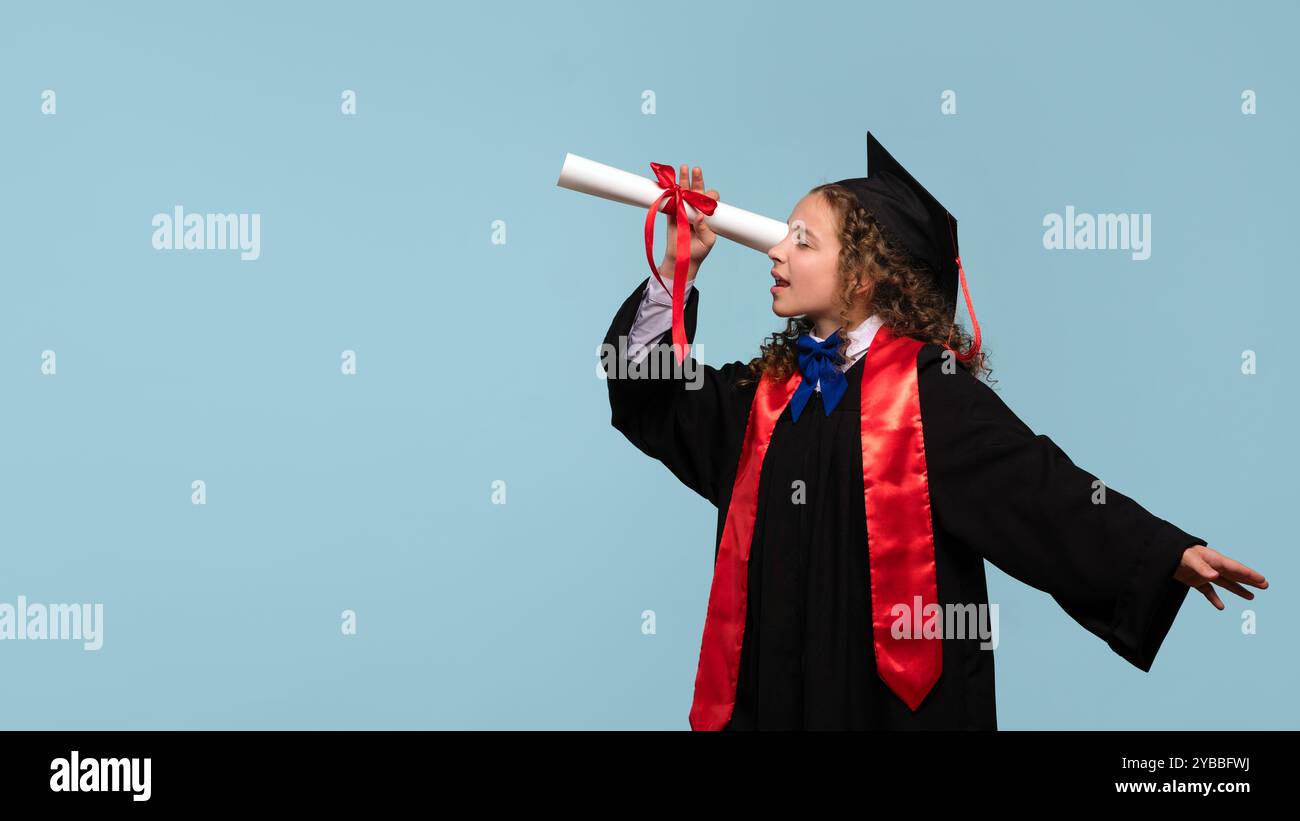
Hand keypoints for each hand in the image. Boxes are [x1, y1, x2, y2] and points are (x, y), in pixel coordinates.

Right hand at [657, 164, 719, 283]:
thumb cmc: (699, 251)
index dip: (710, 196)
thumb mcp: (707, 242)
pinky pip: (671, 200)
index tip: (706, 198)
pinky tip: (670, 182)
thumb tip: (701, 216)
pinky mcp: (672, 213)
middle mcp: (696, 208)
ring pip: (684, 191)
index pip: (712, 199)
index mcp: (708, 214)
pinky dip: (670, 191)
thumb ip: (705, 229)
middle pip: (697, 190)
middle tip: (696, 170)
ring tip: (683, 168)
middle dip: (697, 180)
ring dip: (683, 180)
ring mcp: (684, 209)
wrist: (682, 259)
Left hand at [1174, 544, 1267, 609]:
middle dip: (1249, 581)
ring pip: (1225, 583)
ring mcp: (1204, 574)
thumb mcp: (1190, 559)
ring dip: (1238, 589)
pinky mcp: (1194, 581)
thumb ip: (1202, 568)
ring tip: (1251, 597)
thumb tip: (1215, 576)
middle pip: (1235, 575)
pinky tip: (1221, 607)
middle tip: (1265, 585)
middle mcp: (1212, 567)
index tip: (1263, 580)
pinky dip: (1214, 599)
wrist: (1162, 554)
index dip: (1250, 575)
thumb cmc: (1178, 553)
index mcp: (1214, 560)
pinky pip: (1208, 591)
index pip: (1236, 568)